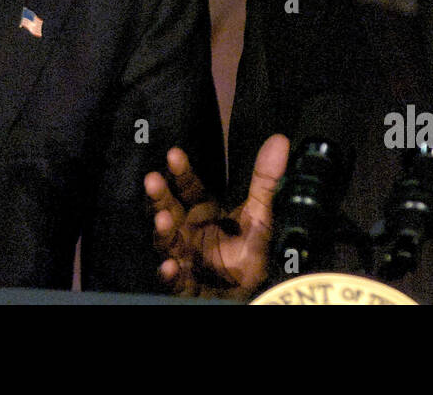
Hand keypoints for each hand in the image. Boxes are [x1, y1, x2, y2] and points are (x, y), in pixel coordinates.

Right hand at [144, 135, 288, 298]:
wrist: (257, 291)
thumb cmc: (251, 251)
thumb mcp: (261, 214)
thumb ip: (266, 180)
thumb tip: (280, 140)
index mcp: (202, 212)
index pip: (188, 187)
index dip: (180, 172)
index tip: (174, 154)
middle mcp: (187, 231)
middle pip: (168, 209)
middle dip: (160, 196)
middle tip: (152, 179)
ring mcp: (183, 258)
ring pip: (167, 242)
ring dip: (163, 231)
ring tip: (164, 219)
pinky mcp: (185, 286)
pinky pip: (175, 282)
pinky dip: (170, 275)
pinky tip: (170, 266)